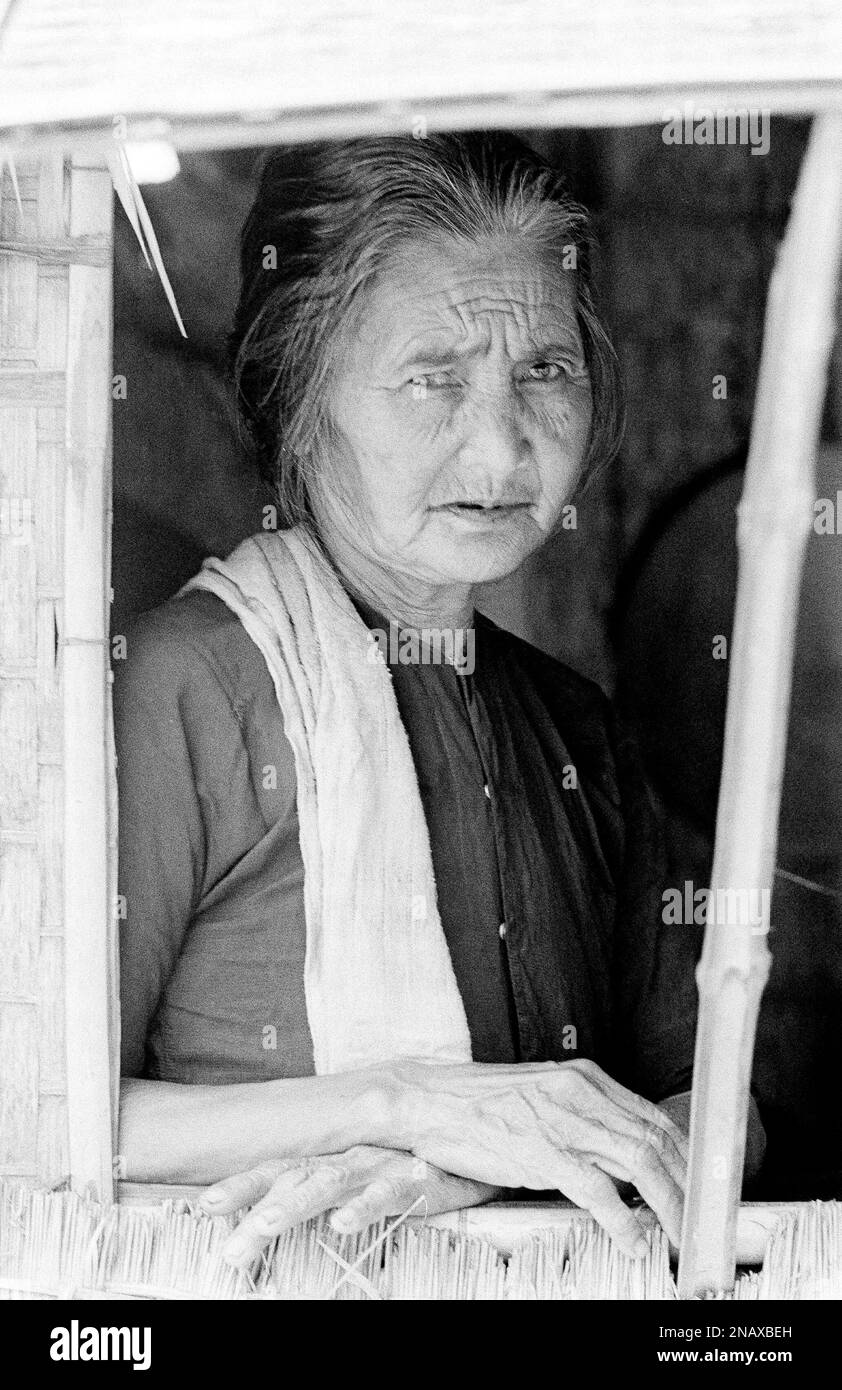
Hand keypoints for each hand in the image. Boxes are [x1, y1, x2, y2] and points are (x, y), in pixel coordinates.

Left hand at [199, 1145, 499, 1268]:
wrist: (486, 1130)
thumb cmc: (424, 1159)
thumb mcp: (373, 1174)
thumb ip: (336, 1186)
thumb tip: (294, 1208)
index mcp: (337, 1156)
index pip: (280, 1167)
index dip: (241, 1183)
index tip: (202, 1206)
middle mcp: (352, 1155)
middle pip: (292, 1175)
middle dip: (250, 1198)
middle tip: (215, 1222)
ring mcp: (384, 1164)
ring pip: (330, 1182)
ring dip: (294, 1204)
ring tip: (262, 1226)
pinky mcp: (420, 1175)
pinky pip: (388, 1194)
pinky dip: (365, 1208)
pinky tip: (343, 1225)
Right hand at [394, 1057, 688, 1256]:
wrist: (429, 1100)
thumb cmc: (481, 1104)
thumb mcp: (543, 1097)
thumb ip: (584, 1118)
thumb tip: (622, 1159)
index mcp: (584, 1078)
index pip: (652, 1116)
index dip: (685, 1154)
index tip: (700, 1183)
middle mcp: (581, 1093)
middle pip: (655, 1139)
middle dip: (687, 1184)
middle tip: (702, 1217)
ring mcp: (562, 1121)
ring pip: (638, 1162)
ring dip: (668, 1205)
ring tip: (680, 1235)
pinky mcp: (541, 1152)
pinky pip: (597, 1190)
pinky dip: (623, 1219)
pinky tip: (633, 1239)